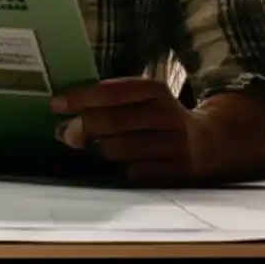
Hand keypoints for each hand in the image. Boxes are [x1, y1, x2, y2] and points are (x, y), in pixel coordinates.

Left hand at [52, 77, 211, 185]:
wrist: (208, 142)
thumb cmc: (159, 118)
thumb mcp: (142, 100)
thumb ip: (108, 104)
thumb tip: (66, 125)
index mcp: (155, 91)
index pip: (112, 92)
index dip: (82, 98)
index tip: (56, 104)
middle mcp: (167, 114)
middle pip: (114, 121)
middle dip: (85, 127)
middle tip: (66, 133)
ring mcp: (174, 144)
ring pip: (120, 149)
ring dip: (101, 149)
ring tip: (99, 147)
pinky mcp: (176, 170)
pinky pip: (134, 173)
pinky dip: (121, 169)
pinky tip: (121, 165)